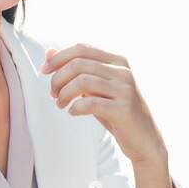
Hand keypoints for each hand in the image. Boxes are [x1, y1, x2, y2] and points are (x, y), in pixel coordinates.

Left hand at [41, 43, 167, 167]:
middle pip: (79, 64)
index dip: (58, 57)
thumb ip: (77, 71)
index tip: (44, 71)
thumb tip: (49, 52)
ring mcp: (125, 90)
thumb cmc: (117, 112)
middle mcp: (123, 72)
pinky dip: (75, 107)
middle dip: (58, 78)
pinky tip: (72, 112)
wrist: (144, 139)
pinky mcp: (124, 109)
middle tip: (53, 94)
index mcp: (118, 61)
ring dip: (64, 94)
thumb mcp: (97, 88)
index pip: (82, 48)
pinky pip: (90, 103)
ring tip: (61, 104)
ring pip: (82, 81)